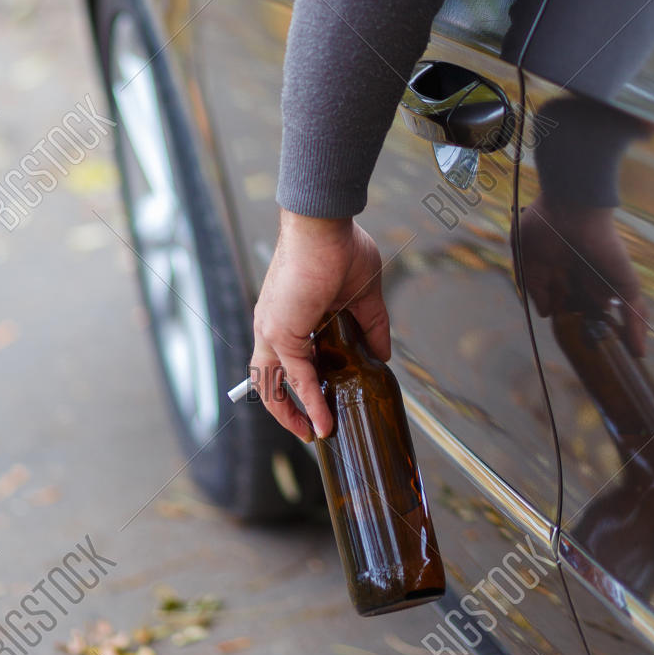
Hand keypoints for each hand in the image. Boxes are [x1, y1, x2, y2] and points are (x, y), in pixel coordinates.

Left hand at [250, 212, 390, 440]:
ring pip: (270, 383)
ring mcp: (272, 328)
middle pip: (269, 378)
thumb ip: (372, 326)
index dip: (302, 383)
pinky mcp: (281, 332)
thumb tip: (384, 354)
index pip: (288, 359)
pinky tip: (324, 418)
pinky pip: (295, 376)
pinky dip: (309, 400)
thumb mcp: (362, 295)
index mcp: (288, 315)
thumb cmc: (338, 246)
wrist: (322, 223)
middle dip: (286, 408)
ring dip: (291, 412)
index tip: (323, 401)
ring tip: (316, 431)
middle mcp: (273, 324)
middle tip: (311, 427)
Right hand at [515, 196, 647, 356]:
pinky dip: (637, 331)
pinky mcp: (623, 282)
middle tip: (590, 354)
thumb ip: (534, 288)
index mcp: (563, 270)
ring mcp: (607, 281)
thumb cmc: (544, 225)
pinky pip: (634, 310)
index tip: (565, 334)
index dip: (565, 317)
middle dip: (591, 331)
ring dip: (618, 337)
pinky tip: (638, 353)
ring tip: (620, 361)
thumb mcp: (527, 260)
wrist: (570, 205)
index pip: (566, 300)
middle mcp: (586, 277)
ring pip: (616, 314)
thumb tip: (546, 314)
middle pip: (591, 311)